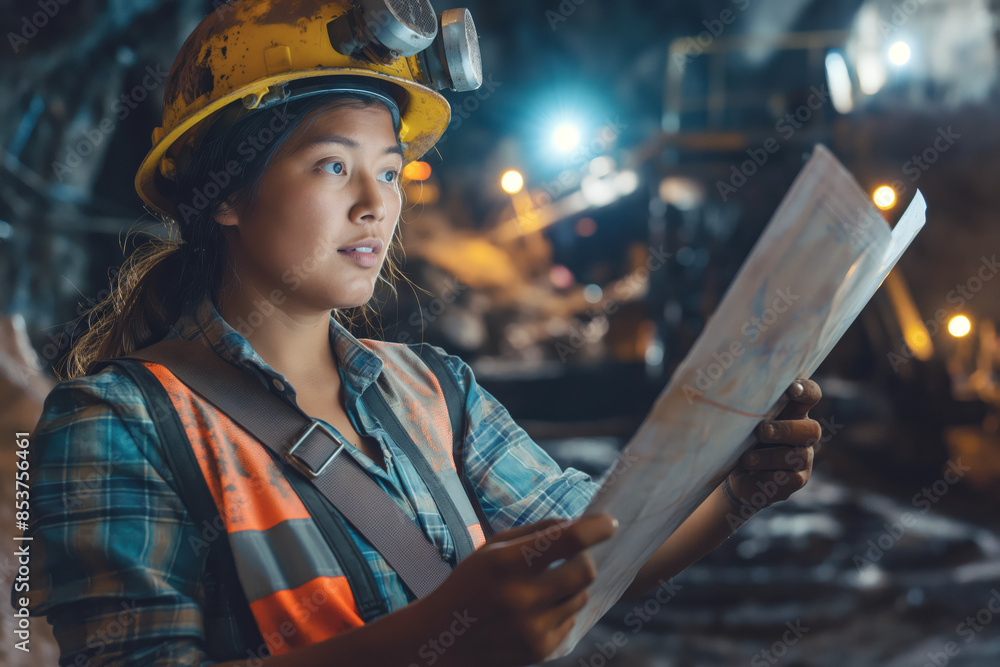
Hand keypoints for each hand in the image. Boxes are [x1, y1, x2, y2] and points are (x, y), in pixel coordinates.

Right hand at [418, 514, 617, 666]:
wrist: (443, 640)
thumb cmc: (470, 583)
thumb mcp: (493, 548)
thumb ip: (536, 532)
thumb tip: (579, 523)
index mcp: (506, 563)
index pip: (569, 540)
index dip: (596, 528)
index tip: (608, 523)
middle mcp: (522, 597)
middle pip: (585, 571)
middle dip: (585, 559)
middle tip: (574, 556)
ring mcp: (532, 628)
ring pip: (581, 596)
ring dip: (572, 586)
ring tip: (546, 586)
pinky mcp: (540, 650)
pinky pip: (571, 620)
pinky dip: (561, 610)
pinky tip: (535, 610)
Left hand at [723, 378, 821, 515]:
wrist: (737, 473)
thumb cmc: (741, 437)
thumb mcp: (744, 420)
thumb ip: (746, 407)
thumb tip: (727, 391)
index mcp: (793, 411)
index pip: (811, 394)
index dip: (807, 390)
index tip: (792, 389)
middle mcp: (803, 433)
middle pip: (812, 429)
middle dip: (785, 430)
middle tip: (760, 431)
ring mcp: (804, 457)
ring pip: (798, 456)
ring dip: (769, 457)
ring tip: (746, 459)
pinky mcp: (797, 479)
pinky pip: (791, 478)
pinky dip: (768, 475)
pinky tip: (752, 474)